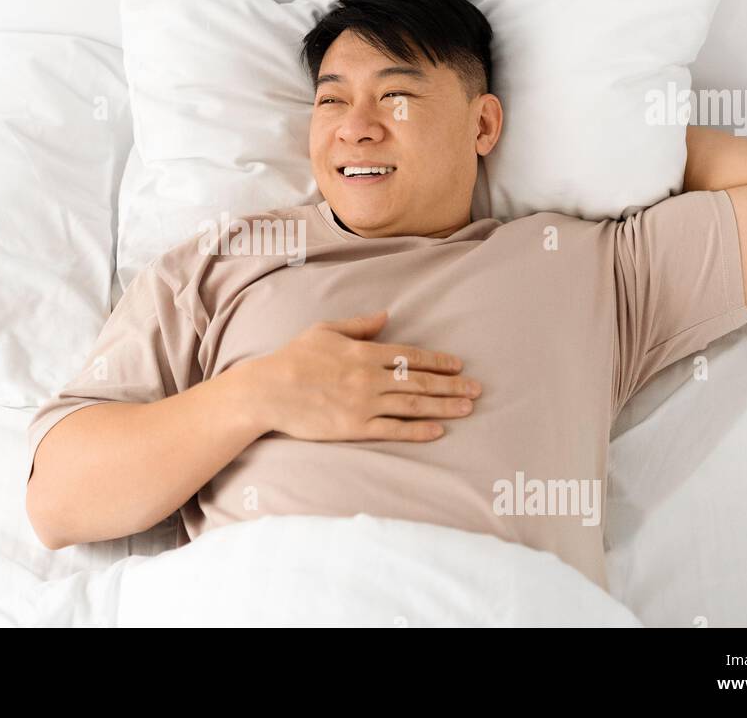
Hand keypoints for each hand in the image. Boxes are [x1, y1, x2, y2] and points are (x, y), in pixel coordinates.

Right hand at [243, 310, 480, 442]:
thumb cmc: (294, 357)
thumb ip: (359, 325)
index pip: (410, 356)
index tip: (459, 365)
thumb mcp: (325, 330)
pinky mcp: (354, 427)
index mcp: (364, 352)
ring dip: (444, 406)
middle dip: (452, 385)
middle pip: (419, 382)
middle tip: (477, 389)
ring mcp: (364, 404)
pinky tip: (438, 431)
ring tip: (467, 408)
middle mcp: (369, 378)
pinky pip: (393, 430)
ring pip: (412, 405)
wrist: (268, 390)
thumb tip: (386, 316)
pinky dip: (418, 430)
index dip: (438, 361)